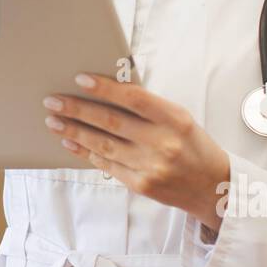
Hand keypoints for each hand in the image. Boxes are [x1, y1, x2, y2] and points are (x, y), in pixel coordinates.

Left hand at [43, 72, 231, 229]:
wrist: (213, 187)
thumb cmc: (193, 146)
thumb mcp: (179, 119)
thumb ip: (148, 108)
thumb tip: (107, 90)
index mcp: (175, 119)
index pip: (134, 98)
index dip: (105, 88)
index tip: (80, 79)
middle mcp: (163, 143)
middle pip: (111, 122)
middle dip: (77, 110)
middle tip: (53, 101)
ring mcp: (151, 167)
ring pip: (103, 145)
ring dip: (74, 132)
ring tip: (54, 121)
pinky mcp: (141, 185)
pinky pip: (107, 165)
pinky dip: (86, 153)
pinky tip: (71, 143)